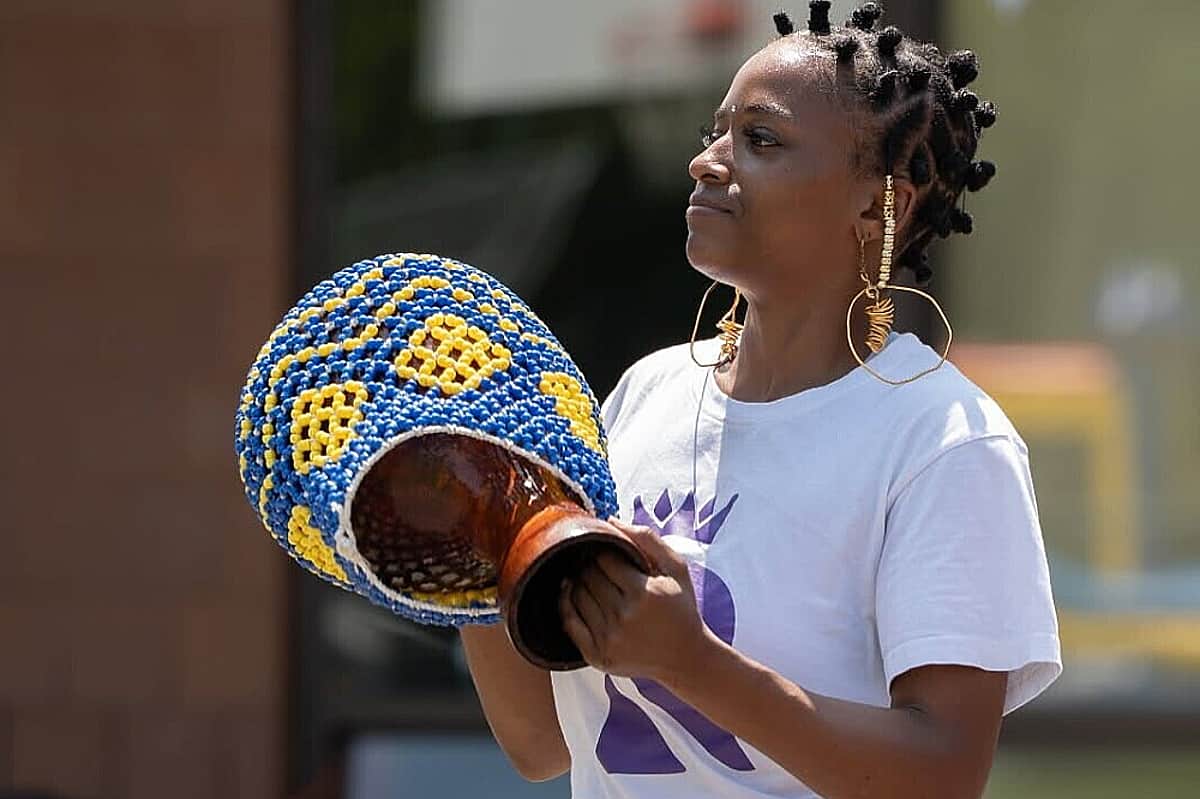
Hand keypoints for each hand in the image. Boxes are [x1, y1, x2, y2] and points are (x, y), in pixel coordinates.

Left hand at [558, 520, 714, 681]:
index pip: (605, 560)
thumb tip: (610, 519)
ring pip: (577, 596)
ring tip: (589, 580)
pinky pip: (569, 622)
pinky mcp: (598, 655)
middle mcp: (624, 616)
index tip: (608, 554)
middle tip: (596, 566)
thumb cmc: (682, 609)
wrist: (685, 658)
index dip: (604, 552)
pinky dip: (565, 604)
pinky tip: (572, 595)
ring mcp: (609, 638)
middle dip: (590, 566)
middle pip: (589, 577)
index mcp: (644, 593)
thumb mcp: (676, 569)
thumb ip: (647, 540)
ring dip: (579, 583)